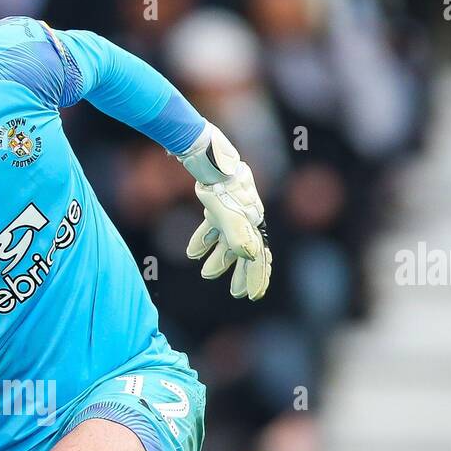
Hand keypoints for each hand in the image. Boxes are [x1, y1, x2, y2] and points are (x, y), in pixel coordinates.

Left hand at [175, 122, 271, 299]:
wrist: (206, 154)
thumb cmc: (218, 184)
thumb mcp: (226, 212)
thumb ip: (236, 234)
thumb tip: (250, 256)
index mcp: (252, 221)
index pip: (258, 255)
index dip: (257, 276)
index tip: (253, 296)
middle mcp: (246, 216)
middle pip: (245, 250)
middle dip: (240, 272)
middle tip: (235, 293)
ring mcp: (231, 209)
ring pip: (227, 240)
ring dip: (219, 258)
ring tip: (206, 274)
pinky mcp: (216, 203)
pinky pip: (213, 226)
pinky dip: (204, 240)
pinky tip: (192, 252)